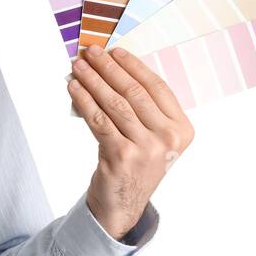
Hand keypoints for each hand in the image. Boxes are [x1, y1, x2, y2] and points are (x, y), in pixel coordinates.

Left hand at [67, 45, 194, 239]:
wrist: (123, 204)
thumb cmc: (135, 165)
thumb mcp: (151, 137)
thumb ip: (144, 109)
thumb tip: (113, 68)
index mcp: (182, 129)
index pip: (157, 87)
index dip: (134, 66)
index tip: (115, 51)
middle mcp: (168, 138)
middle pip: (134, 92)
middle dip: (109, 68)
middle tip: (90, 52)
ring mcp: (146, 148)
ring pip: (114, 103)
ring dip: (93, 80)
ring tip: (78, 66)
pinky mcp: (121, 155)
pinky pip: (98, 120)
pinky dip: (84, 100)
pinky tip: (74, 88)